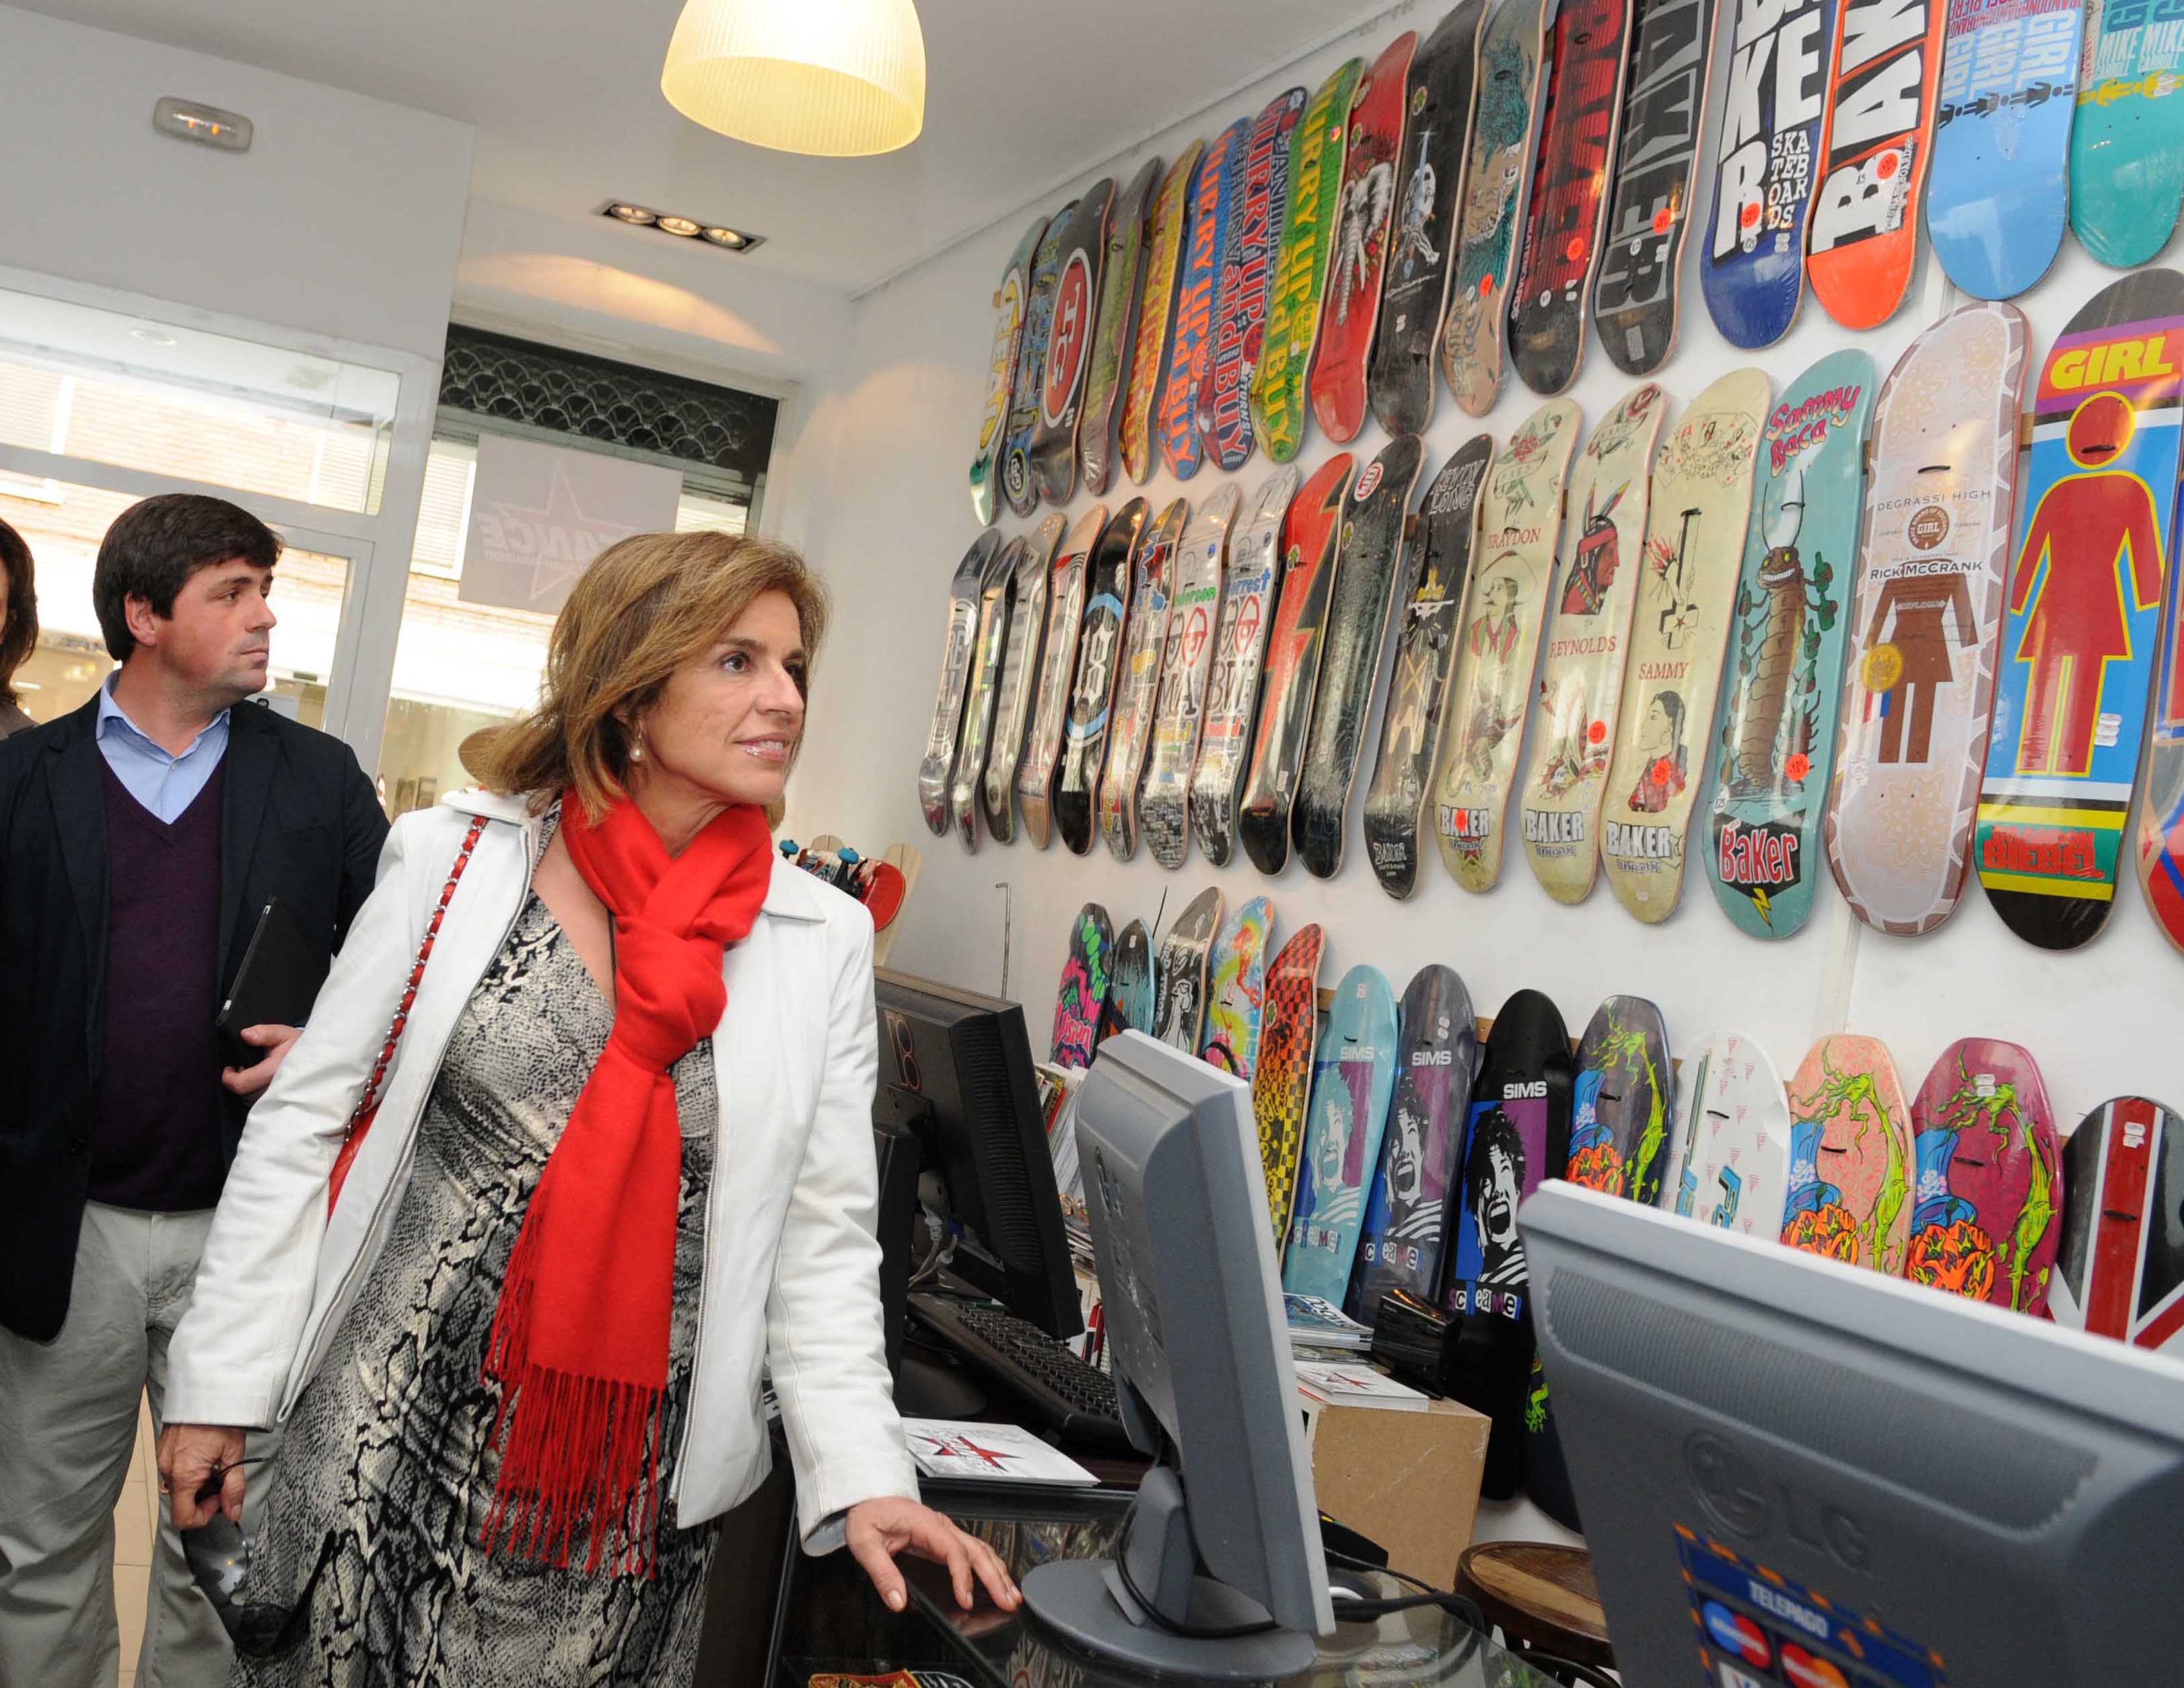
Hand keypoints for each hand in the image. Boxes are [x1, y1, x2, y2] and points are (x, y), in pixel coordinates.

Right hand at [157, 1424, 246, 1529]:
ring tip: (215, 1463)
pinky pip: (174, 1471)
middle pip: (182, 1501)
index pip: (183, 1517)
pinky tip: (204, 1455)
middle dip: (203, 1497)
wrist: (207, 1390)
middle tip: (222, 1478)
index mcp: (185, 1475)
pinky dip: (189, 1471)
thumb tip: (232, 1513)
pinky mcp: (163, 1450)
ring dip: (197, 1483)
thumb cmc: (221, 1419)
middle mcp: (168, 1470)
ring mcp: (163, 1459)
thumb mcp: (234, 1454)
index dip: (203, 1516)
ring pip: (179, 1486)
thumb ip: (234, 1487)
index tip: (219, 1501)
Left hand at [222, 1024, 301, 1096]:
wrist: (319, 1059)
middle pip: (243, 1094)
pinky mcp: (282, 1103)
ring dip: (248, 1088)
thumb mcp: (283, 1034)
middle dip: (240, 1081)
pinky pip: (260, 1104)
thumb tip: (245, 1034)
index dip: (229, 1077)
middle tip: (246, 1068)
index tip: (230, 1068)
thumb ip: (264, 1033)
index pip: (240, 1084)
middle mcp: (275, 1090)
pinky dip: (257, 1094)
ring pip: (251, 1100)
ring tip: (255, 1075)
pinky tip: (263, 1083)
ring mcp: (279, 1099)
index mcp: (272, 1073)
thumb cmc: (299, 1046)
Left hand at [846, 1496, 1020, 1614]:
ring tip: (1012, 1594)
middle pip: (976, 1551)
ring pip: (980, 1550)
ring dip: (998, 1572)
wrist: (868, 1496)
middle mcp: (942, 1526)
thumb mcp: (864, 1543)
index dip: (963, 1578)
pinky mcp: (944, 1538)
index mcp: (925, 1524)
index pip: (953, 1552)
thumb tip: (898, 1601)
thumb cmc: (868, 1515)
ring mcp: (946, 1531)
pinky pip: (973, 1551)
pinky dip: (989, 1566)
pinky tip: (997, 1580)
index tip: (966, 1601)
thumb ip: (881, 1573)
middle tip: (1009, 1601)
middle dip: (995, 1577)